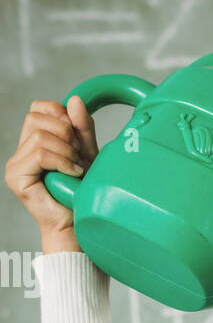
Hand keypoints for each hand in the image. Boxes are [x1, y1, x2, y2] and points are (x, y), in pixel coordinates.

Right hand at [5, 96, 97, 250]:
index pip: (39, 108)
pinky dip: (61, 161)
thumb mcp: (87, 153)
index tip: (77, 136)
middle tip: (78, 156)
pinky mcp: (15, 176)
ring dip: (65, 150)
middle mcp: (21, 150)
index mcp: (34, 141)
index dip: (60, 114)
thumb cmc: (82, 192)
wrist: (79, 223)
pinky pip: (39, 154)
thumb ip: (82, 127)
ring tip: (76, 168)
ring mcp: (15, 163)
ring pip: (39, 136)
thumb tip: (74, 99)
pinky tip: (73, 173)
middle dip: (64, 133)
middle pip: (36, 117)